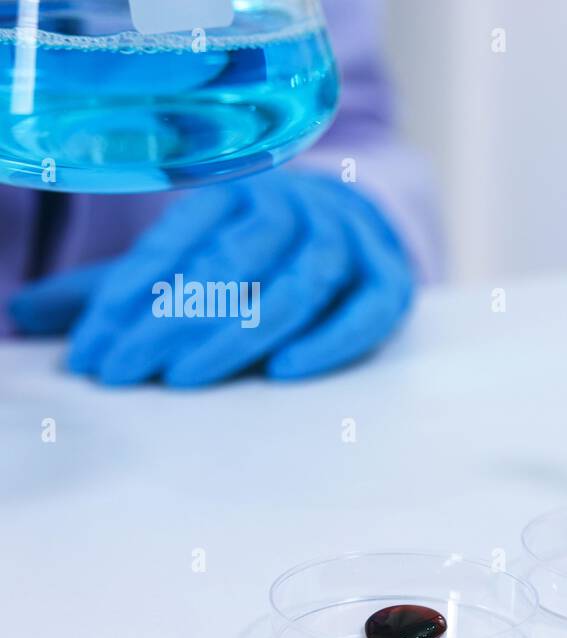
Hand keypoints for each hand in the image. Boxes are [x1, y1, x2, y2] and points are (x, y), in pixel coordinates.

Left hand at [10, 171, 414, 385]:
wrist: (361, 224)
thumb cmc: (257, 252)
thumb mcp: (185, 259)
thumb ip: (118, 289)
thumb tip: (23, 317)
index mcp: (234, 191)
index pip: (177, 239)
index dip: (131, 293)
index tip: (94, 349)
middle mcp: (293, 207)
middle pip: (234, 261)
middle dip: (175, 319)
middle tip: (129, 371)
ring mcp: (346, 242)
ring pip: (297, 285)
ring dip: (240, 333)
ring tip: (186, 377)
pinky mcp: (389, 282)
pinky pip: (365, 312)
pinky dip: (328, 342)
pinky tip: (284, 373)